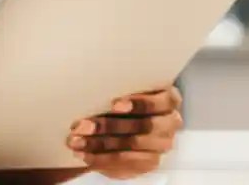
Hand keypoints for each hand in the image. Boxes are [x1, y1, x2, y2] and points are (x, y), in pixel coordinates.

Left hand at [65, 86, 183, 179]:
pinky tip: (85, 155)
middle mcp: (171, 122)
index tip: (114, 105)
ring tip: (77, 141)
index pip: (162, 101)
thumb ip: (115, 87)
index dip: (139, 103)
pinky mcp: (150, 161)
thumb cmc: (122, 98)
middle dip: (110, 125)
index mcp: (169, 99)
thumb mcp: (122, 88)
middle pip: (144, 125)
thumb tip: (87, 84)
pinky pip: (126, 163)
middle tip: (83, 125)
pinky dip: (102, 159)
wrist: (124, 123)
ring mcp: (162, 144)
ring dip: (101, 143)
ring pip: (132, 144)